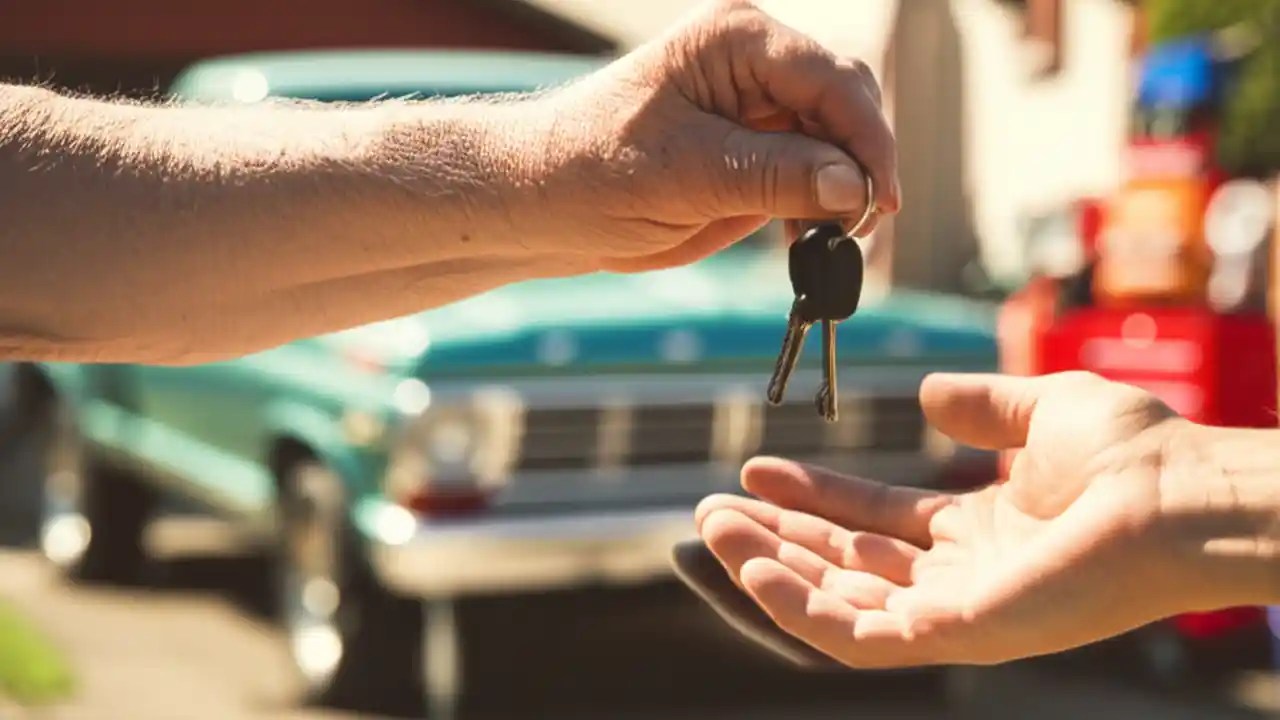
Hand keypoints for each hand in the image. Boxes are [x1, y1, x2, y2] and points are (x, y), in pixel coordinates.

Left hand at [519, 0, 897, 271]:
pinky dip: (821, 209)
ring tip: (833, 246)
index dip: (867, 141)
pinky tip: (808, 242)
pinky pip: (813, 175)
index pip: (832, 80)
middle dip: (861, 166)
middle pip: (847, 105)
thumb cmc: (588, 170)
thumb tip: (854, 186)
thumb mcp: (682, 175)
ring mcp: (759, 106)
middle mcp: (756, 62)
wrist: (541, 204)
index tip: (879, 202)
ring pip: (838, 143)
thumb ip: (772, 176)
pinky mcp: (755, 150)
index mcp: (735, 39)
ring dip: (845, 194)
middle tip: (857, 232)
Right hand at [692, 372, 1248, 667]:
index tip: (753, 470)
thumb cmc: (1137, 453)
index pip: (869, 521)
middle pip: (841, 563)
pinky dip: (798, 606)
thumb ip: (982, 404)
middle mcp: (959, 577)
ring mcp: (956, 611)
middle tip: (708, 510)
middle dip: (773, 539)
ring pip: (837, 604)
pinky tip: (753, 568)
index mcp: (976, 532)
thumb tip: (926, 394)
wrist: (1184, 491)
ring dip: (769, 570)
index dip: (810, 498)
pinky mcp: (957, 634)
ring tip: (712, 532)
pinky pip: (858, 634)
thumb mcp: (1041, 409)